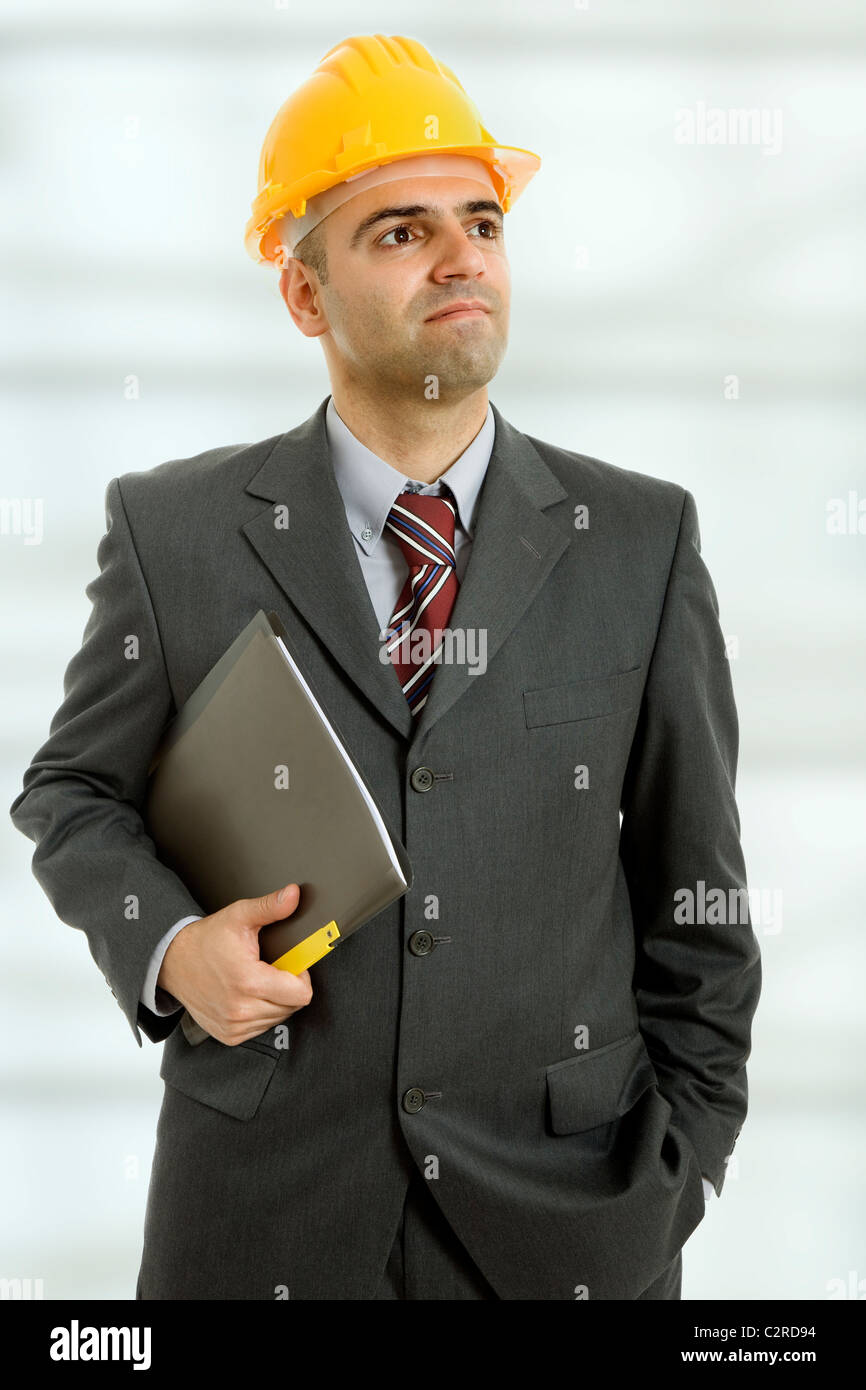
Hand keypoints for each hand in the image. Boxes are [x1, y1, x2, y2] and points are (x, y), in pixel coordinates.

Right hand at [157, 883, 311, 1045]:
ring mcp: (234, 1025)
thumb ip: (270, 907)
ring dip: (275, 1001)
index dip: (301, 976)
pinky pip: (261, 1027)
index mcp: (249, 981)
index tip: (289, 964)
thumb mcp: (239, 916)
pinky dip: (261, 1012)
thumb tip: (294, 896)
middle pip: (293, 1006)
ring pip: (278, 1018)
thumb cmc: (206, 940)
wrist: (173, 961)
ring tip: (256, 980)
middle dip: (288, 986)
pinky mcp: (229, 1035)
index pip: (301, 994)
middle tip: (269, 968)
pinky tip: (247, 995)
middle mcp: (241, 1009)